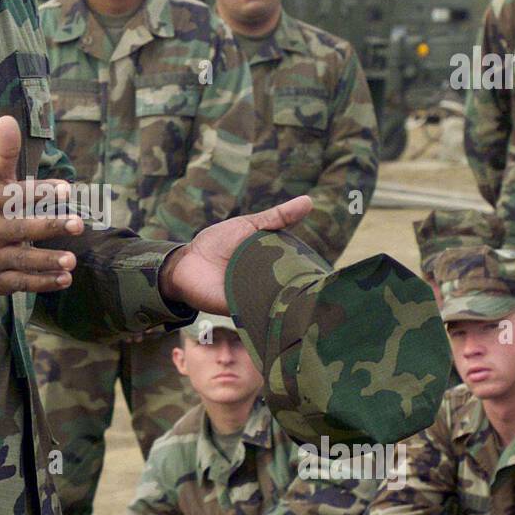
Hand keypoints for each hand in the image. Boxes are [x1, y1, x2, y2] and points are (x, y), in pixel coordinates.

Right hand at [0, 116, 83, 294]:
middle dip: (50, 226)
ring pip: (23, 259)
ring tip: (72, 260)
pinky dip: (43, 282)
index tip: (66, 188)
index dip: (41, 192)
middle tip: (78, 225)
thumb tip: (8, 118)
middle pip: (22, 228)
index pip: (17, 195)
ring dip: (48, 261)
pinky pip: (22, 282)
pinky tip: (64, 279)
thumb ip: (6, 152)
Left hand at [159, 197, 312, 313]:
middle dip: (306, 289)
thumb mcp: (249, 225)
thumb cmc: (216, 243)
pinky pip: (261, 312)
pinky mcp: (242, 310)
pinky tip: (284, 310)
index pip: (298, 268)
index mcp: (272, 262)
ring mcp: (255, 298)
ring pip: (280, 302)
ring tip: (311, 302)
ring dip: (291, 300)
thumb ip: (277, 217)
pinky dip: (270, 310)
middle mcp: (267, 283)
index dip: (312, 269)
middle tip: (323, 288)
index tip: (329, 272)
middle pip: (293, 288)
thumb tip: (309, 201)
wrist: (185, 262)